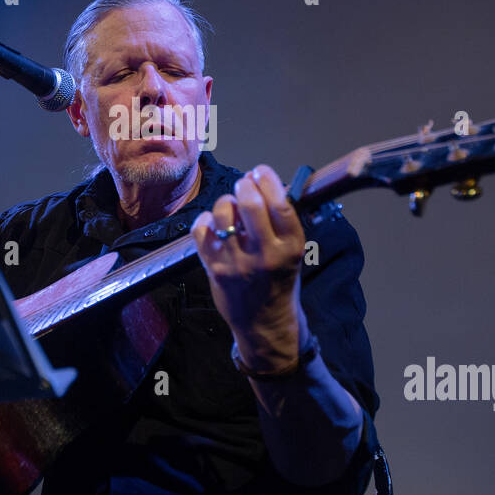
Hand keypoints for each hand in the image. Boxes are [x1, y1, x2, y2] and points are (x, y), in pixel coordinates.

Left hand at [191, 164, 306, 373]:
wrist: (264, 322)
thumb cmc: (278, 281)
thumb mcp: (293, 252)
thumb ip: (281, 222)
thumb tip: (264, 183)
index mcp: (291, 247)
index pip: (280, 203)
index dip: (268, 179)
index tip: (261, 171)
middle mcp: (265, 254)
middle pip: (251, 203)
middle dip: (245, 184)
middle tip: (244, 183)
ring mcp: (237, 262)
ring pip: (224, 213)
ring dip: (226, 202)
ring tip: (230, 208)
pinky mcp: (215, 269)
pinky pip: (202, 230)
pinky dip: (205, 220)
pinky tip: (213, 223)